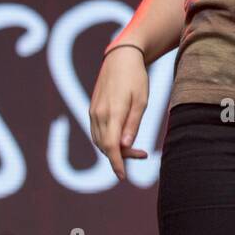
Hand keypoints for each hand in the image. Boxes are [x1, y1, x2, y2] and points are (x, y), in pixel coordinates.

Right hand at [89, 47, 150, 180]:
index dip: (117, 164)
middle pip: (105, 147)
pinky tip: (120, 139)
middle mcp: (98, 114)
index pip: (112, 147)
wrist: (120, 58)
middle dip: (121, 157)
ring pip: (99, 141)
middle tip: (142, 154)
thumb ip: (133, 124)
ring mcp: (93, 112)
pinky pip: (96, 132)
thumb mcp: (142, 101)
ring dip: (113, 150)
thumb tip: (125, 146)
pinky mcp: (92, 109)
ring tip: (133, 148)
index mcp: (113, 113)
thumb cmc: (136, 78)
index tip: (123, 177)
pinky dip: (106, 141)